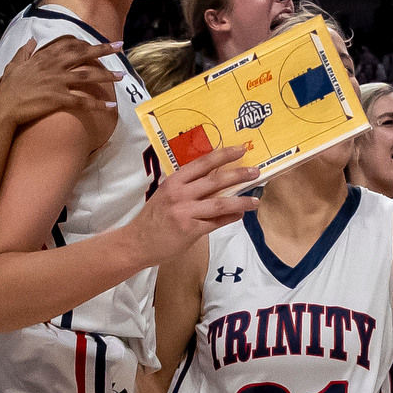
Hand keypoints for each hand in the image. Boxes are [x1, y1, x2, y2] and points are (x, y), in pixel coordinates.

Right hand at [0, 37, 120, 128]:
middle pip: (83, 54)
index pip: (69, 45)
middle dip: (103, 49)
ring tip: (121, 76)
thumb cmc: (7, 88)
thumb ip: (25, 51)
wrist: (3, 106)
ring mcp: (57, 81)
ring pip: (88, 76)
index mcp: (44, 57)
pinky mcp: (59, 98)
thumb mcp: (14, 64)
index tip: (97, 40)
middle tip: (120, 46)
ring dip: (107, 75)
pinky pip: (83, 101)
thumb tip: (31, 39)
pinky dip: (98, 104)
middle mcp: (54, 66)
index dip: (85, 42)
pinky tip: (111, 106)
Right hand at [125, 144, 259, 265]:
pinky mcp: (189, 230)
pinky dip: (229, 218)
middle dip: (238, 175)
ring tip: (255, 200)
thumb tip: (215, 181)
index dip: (223, 155)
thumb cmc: (153, 218)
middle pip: (215, 181)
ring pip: (219, 203)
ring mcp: (185, 212)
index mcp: (174, 181)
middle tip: (255, 172)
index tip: (240, 149)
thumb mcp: (166, 195)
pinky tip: (239, 215)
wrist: (136, 242)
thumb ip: (187, 187)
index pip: (203, 163)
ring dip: (240, 201)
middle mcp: (180, 193)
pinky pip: (215, 222)